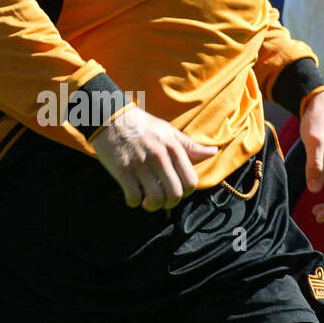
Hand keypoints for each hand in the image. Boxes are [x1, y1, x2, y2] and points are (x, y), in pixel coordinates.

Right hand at [91, 107, 217, 211]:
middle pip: (175, 193)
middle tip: (161, 200)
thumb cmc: (142, 125)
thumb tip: (214, 152)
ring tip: (147, 202)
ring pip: (156, 198)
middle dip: (169, 203)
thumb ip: (190, 147)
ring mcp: (140, 163)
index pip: (190, 181)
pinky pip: (133, 196)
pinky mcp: (122, 169)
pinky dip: (134, 202)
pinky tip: (132, 197)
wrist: (110, 116)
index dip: (185, 192)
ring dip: (152, 206)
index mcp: (173, 147)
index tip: (175, 190)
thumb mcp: (168, 132)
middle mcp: (159, 156)